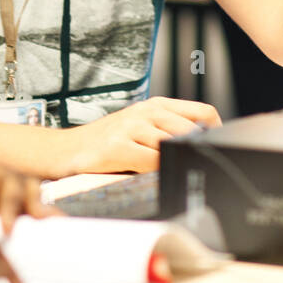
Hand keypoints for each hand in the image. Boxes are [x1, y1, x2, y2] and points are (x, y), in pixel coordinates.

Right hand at [66, 97, 221, 173]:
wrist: (65, 150)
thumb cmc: (108, 143)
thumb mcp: (141, 128)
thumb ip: (168, 132)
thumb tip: (204, 150)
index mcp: (156, 105)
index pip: (202, 113)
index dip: (216, 133)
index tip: (217, 150)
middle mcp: (145, 111)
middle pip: (190, 132)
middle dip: (194, 153)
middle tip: (194, 169)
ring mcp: (130, 127)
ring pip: (171, 148)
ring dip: (172, 164)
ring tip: (165, 174)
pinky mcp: (117, 147)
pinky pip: (151, 163)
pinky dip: (154, 173)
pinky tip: (146, 177)